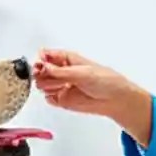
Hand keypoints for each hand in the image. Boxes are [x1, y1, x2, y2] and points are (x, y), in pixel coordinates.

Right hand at [34, 49, 154, 144]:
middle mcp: (62, 72)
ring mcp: (61, 86)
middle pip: (41, 70)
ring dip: (45, 85)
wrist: (115, 100)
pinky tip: (58, 94)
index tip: (40, 64)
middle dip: (41, 73)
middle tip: (44, 75)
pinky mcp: (62, 100)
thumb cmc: (106, 81)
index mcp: (67, 59)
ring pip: (42, 84)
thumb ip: (62, 71)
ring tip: (58, 85)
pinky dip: (50, 97)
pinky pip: (48, 98)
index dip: (41, 59)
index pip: (47, 55)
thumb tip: (45, 66)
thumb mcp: (83, 72)